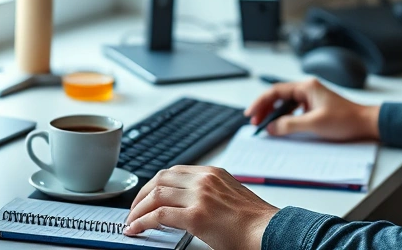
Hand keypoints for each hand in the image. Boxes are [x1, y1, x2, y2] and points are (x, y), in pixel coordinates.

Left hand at [124, 165, 277, 249]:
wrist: (269, 231)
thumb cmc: (254, 221)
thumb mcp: (230, 195)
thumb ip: (210, 193)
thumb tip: (187, 205)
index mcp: (212, 173)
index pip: (173, 172)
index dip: (154, 185)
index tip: (146, 197)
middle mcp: (204, 180)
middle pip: (160, 179)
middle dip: (141, 195)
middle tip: (134, 210)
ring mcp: (199, 196)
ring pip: (155, 195)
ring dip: (138, 209)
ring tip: (132, 221)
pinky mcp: (196, 216)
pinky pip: (159, 215)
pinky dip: (142, 222)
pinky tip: (137, 229)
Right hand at [245, 78, 379, 140]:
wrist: (365, 123)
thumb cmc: (345, 119)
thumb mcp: (314, 124)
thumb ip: (290, 125)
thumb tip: (271, 127)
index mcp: (306, 87)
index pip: (276, 91)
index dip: (260, 102)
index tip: (250, 114)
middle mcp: (307, 89)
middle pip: (278, 96)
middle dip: (265, 108)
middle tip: (255, 122)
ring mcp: (311, 97)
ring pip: (285, 103)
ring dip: (274, 113)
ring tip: (265, 125)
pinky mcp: (314, 106)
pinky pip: (294, 109)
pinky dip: (284, 117)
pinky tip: (281, 126)